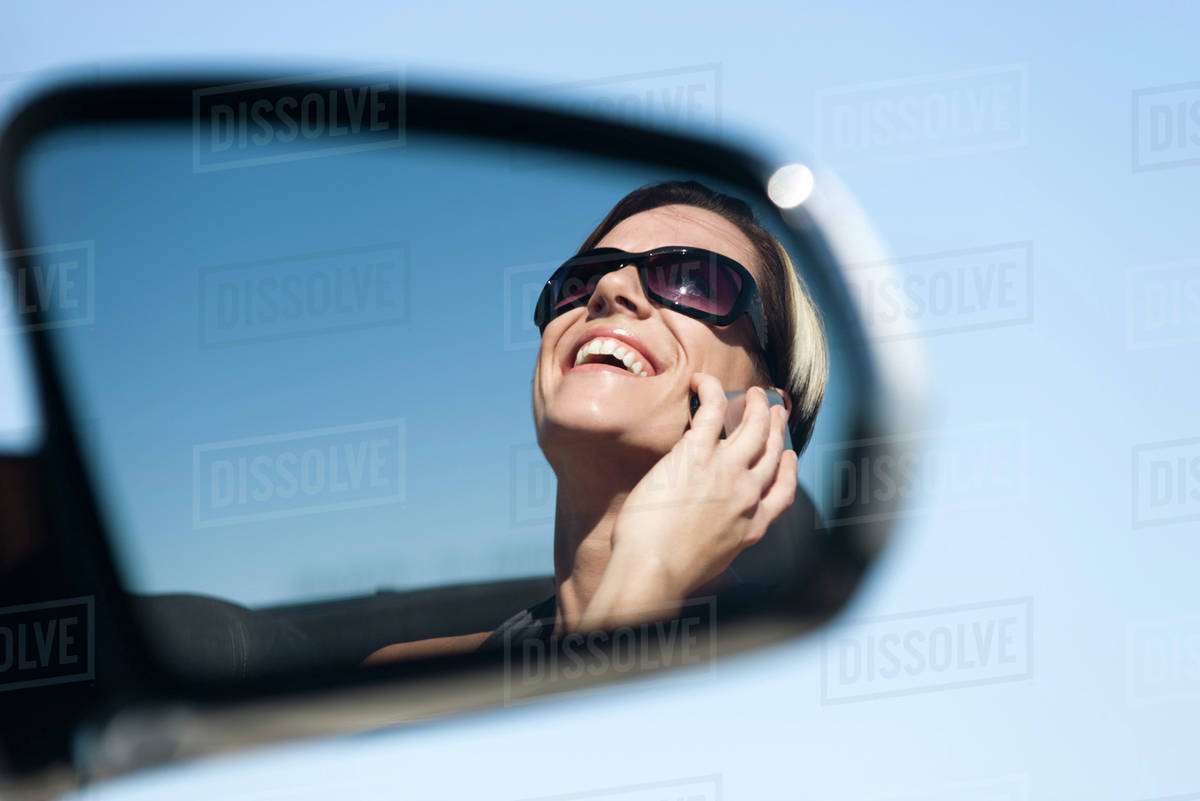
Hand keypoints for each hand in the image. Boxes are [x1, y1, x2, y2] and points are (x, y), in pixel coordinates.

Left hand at [574, 372, 797, 630]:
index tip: (787, 455)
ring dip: (755, 405)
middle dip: (775, 426)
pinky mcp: (698, 453)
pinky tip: (704, 381)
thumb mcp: (712, 563)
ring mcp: (726, 470)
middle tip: (773, 409)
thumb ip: (720, 541)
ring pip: (752, 427)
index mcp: (753, 525)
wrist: (654, 570)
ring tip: (753, 393)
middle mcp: (747, 494)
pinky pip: (713, 410)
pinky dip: (712, 390)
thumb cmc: (670, 574)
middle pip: (771, 450)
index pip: (783, 491)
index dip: (788, 469)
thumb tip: (708, 534)